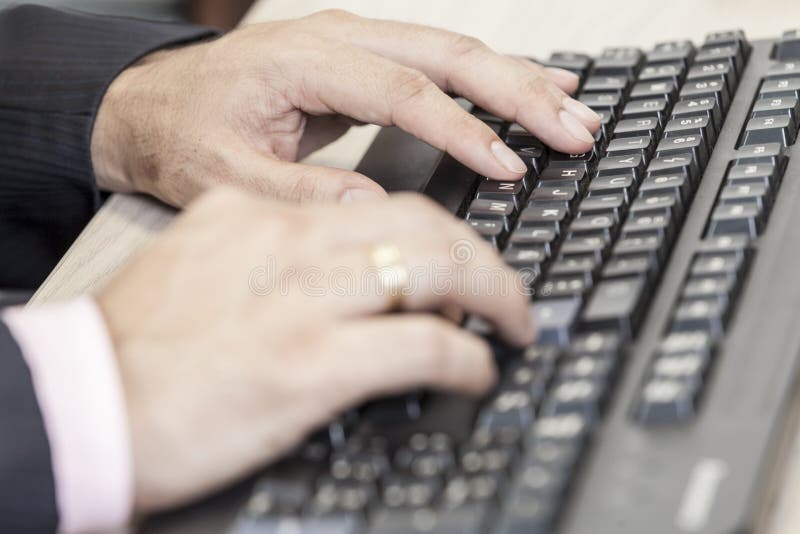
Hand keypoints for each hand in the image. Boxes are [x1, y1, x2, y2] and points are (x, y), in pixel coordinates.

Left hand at [91, 9, 599, 206]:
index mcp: (303, 64)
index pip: (402, 91)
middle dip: (519, 94)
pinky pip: (440, 60)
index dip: (462, 128)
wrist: (155, 104)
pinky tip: (531, 87)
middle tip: (575, 130)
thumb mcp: (225, 178)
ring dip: (519, 81)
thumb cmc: (185, 136)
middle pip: (446, 55)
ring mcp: (354, 41)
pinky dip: (492, 75)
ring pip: (454, 51)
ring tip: (575, 111)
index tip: (510, 164)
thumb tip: (375, 209)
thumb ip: (299, 194)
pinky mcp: (364, 57)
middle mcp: (338, 39)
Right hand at [96, 187, 533, 512]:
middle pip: (423, 225)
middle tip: (505, 289)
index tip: (461, 258)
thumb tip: (345, 274)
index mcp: (256, 213)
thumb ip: (273, 256)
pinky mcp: (309, 367)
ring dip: (495, 296)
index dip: (438, 232)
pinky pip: (424, 347)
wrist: (84, 401)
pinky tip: (477, 371)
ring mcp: (301, 303)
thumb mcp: (205, 266)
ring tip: (512, 322)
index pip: (380, 203)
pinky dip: (468, 357)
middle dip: (483, 258)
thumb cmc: (137, 344)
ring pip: (438, 269)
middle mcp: (285, 244)